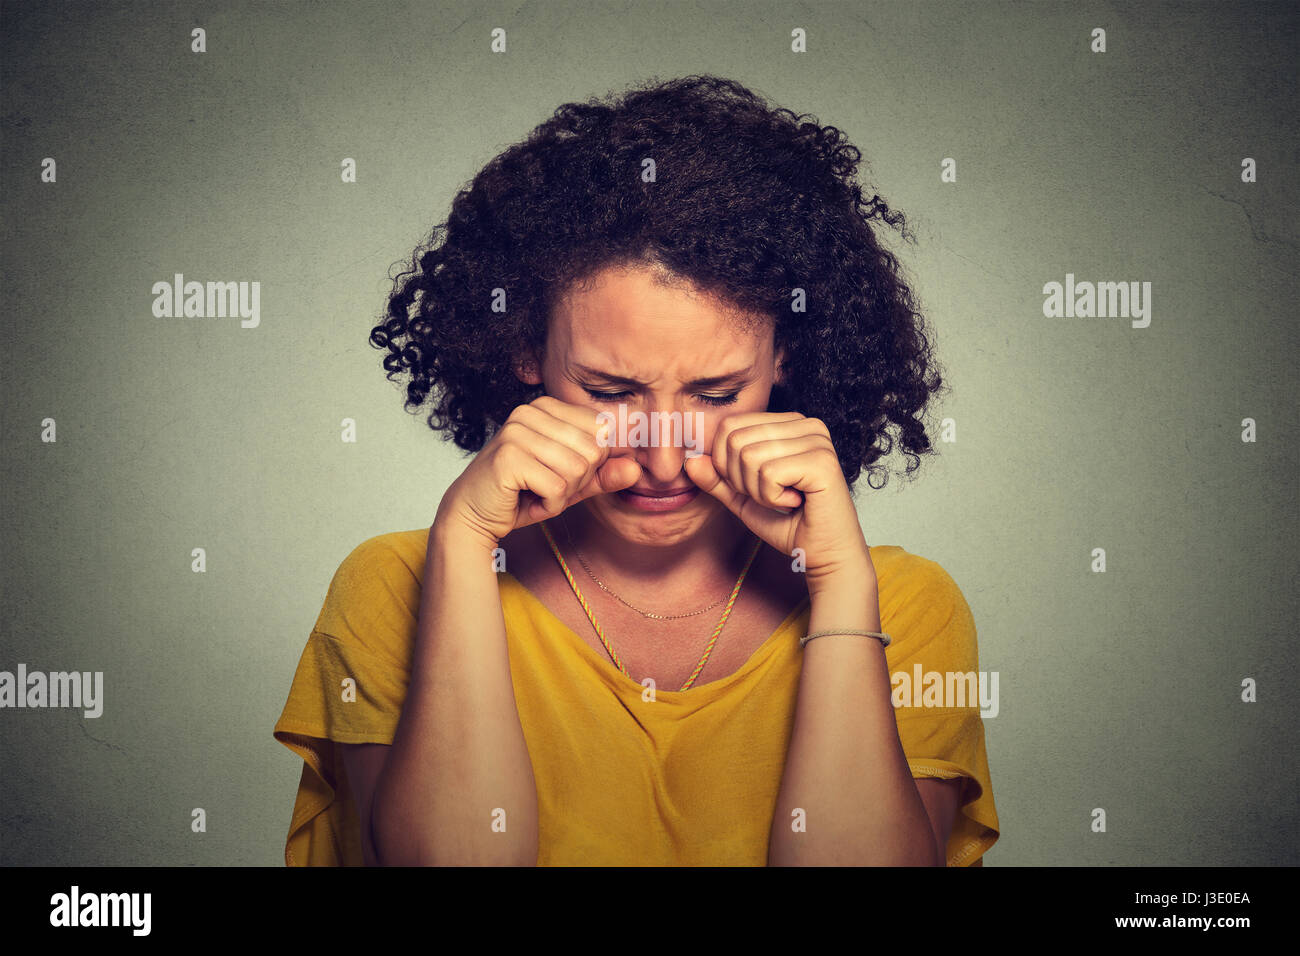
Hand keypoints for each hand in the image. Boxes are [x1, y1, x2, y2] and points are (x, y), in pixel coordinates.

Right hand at [436, 395, 641, 545]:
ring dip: (562, 494)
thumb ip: (603, 474)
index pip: (603, 432)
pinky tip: (526, 499)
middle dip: (577, 481)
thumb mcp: (572, 483)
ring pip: (577, 470)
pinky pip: (557, 487)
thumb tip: (636, 469)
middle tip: (547, 486)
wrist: (474, 514)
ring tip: (536, 492)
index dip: (591, 464)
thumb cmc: (523, 493)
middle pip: (594, 451)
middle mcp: (531, 411)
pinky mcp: (508, 457)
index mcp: (548, 407)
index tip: (560, 473)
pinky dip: (549, 504)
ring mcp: (517, 431)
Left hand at [683, 412, 872, 592]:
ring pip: (748, 456)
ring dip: (757, 491)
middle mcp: (807, 423)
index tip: (755, 487)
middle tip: (771, 496)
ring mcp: (817, 440)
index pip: (730, 425)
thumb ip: (718, 479)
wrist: (823, 555)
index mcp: (789, 423)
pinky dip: (771, 497)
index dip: (725, 464)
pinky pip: (768, 473)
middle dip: (740, 479)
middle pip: (735, 439)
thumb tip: (690, 461)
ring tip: (784, 499)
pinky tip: (795, 502)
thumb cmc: (789, 525)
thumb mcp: (744, 499)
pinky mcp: (822, 462)